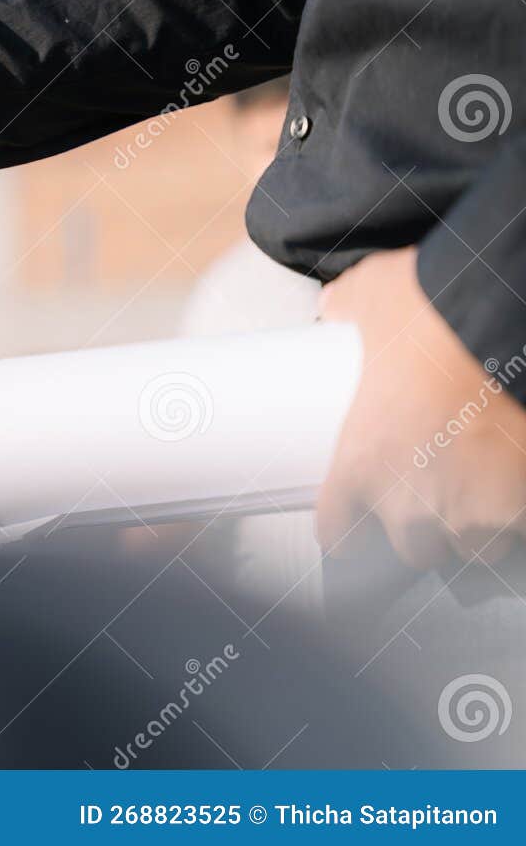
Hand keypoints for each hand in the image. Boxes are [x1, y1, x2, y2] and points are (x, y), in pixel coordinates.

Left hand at [315, 248, 525, 568]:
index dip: (345, 524)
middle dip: (424, 527)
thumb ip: (349, 308)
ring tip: (482, 483)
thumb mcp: (373, 298)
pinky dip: (520, 509)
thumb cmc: (435, 314)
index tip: (352, 518)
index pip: (338, 528)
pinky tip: (517, 480)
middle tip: (434, 486)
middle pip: (414, 548)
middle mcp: (415, 503)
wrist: (515, 323)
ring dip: (476, 524)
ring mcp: (477, 513)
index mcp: (362, 463)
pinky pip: (521, 526)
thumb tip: (337, 303)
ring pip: (475, 546)